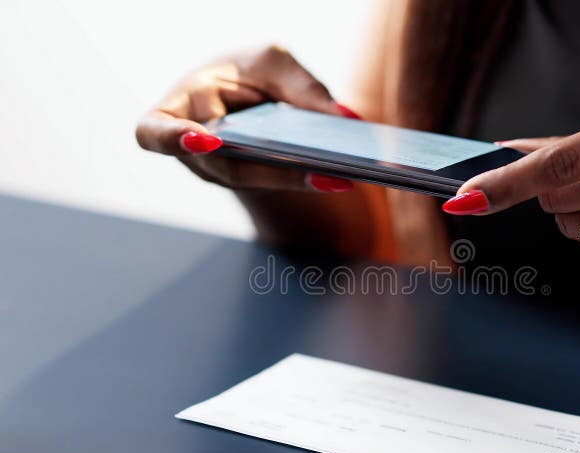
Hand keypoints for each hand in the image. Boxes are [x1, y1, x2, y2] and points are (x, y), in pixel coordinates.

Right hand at [136, 45, 356, 192]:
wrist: (250, 92)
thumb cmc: (246, 71)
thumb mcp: (271, 61)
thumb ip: (302, 86)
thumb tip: (343, 116)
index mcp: (179, 106)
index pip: (153, 131)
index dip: (171, 140)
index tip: (203, 140)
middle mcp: (191, 148)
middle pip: (222, 167)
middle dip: (270, 168)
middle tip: (316, 169)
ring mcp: (218, 171)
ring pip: (253, 180)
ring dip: (294, 178)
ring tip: (338, 175)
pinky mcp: (249, 181)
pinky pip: (273, 182)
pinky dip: (304, 178)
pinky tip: (338, 175)